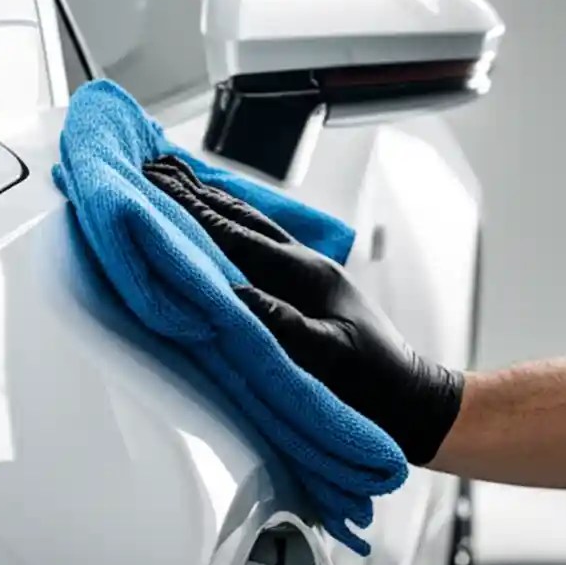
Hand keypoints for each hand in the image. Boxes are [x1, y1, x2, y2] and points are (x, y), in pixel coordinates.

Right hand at [144, 155, 464, 465]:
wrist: (410, 399)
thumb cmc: (374, 384)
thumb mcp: (329, 356)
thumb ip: (283, 324)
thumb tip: (233, 294)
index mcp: (306, 276)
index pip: (238, 237)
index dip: (194, 213)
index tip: (157, 187)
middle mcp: (304, 265)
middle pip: (241, 218)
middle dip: (196, 192)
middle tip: (155, 166)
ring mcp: (306, 275)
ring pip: (251, 226)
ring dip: (213, 201)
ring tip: (179, 179)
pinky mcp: (306, 290)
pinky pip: (258, 247)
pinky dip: (231, 226)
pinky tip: (219, 221)